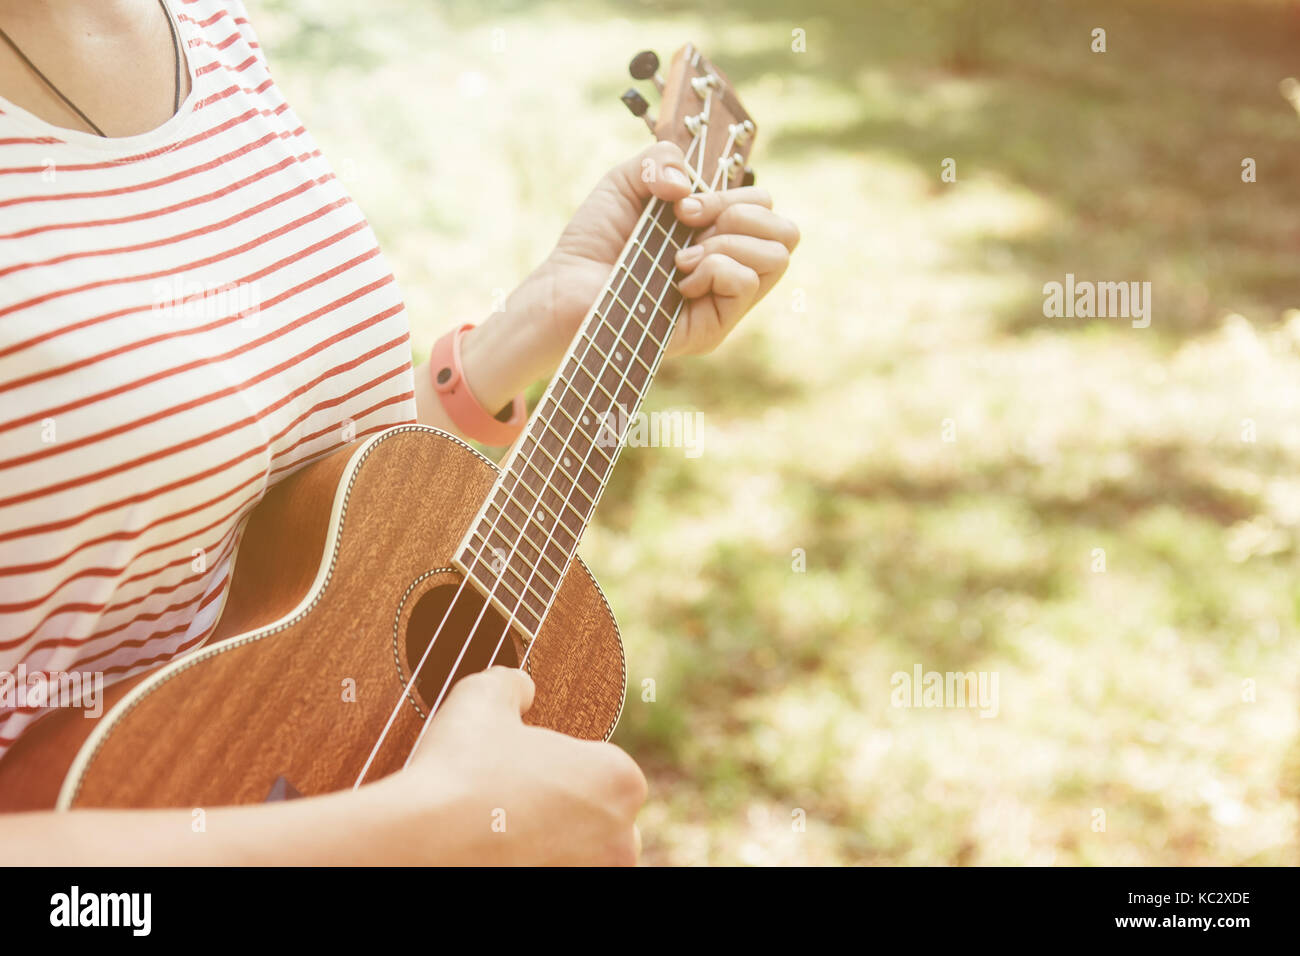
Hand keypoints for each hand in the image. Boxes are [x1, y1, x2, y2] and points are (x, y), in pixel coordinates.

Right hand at [381, 666, 645, 865]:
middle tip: (513, 800)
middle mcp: (622, 837)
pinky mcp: (563, 901)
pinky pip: (551, 873)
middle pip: (598, 818)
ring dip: (551, 843)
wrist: (426, 843)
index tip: (528, 768)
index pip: (602, 768)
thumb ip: (513, 683)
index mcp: (619, 778)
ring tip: (500, 830)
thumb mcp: (484, 695)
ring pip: (578, 855)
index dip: (562, 765)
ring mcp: (593, 877)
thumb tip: (521, 687)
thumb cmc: (460, 768)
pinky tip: (494, 854)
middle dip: (564, 810)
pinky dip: (531, 864)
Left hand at [533, 140, 799, 357]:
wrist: (563, 288)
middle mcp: (729, 268)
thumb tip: (688, 186)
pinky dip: (715, 267)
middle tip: (686, 224)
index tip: (680, 203)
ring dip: (729, 241)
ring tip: (681, 255)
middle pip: (786, 231)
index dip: (730, 194)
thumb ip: (662, 160)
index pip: (765, 207)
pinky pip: (746, 284)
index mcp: (720, 235)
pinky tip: (679, 278)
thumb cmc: (594, 241)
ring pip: (777, 257)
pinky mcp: (713, 328)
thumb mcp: (627, 181)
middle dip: (738, 212)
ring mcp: (724, 302)